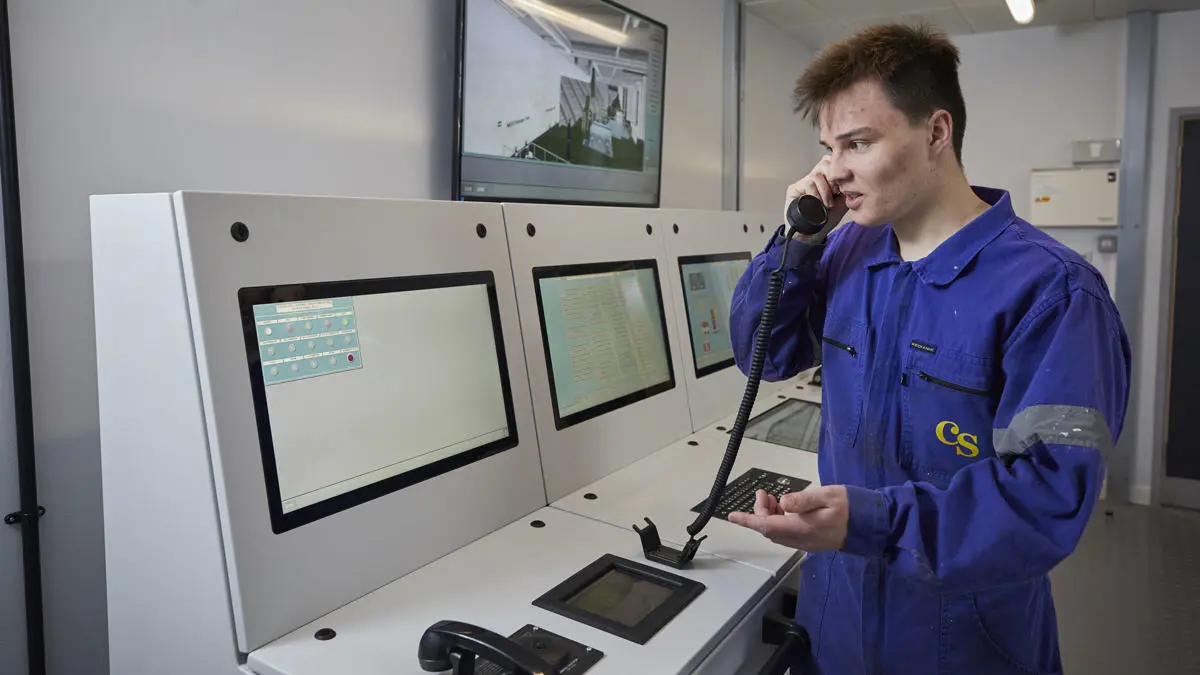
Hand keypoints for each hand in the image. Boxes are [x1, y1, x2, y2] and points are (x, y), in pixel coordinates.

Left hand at [727, 485, 849, 552]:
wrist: (873, 525)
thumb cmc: (851, 506)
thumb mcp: (828, 495)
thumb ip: (804, 499)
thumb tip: (783, 502)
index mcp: (802, 528)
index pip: (767, 526)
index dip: (748, 520)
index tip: (732, 516)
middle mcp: (802, 539)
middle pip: (769, 530)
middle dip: (760, 512)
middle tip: (764, 493)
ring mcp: (807, 542)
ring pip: (778, 533)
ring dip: (770, 517)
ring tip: (773, 498)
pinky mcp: (813, 541)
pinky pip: (788, 534)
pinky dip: (780, 521)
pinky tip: (786, 508)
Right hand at [783, 157, 848, 240]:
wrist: (812, 234)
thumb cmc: (826, 220)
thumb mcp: (843, 202)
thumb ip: (848, 188)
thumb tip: (854, 177)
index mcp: (827, 179)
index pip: (833, 162)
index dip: (840, 171)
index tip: (843, 187)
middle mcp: (815, 178)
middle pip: (825, 163)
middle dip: (833, 179)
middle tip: (836, 192)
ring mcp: (804, 182)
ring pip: (817, 174)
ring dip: (825, 190)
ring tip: (827, 203)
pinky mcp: (795, 188)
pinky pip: (808, 183)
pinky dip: (816, 193)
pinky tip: (818, 203)